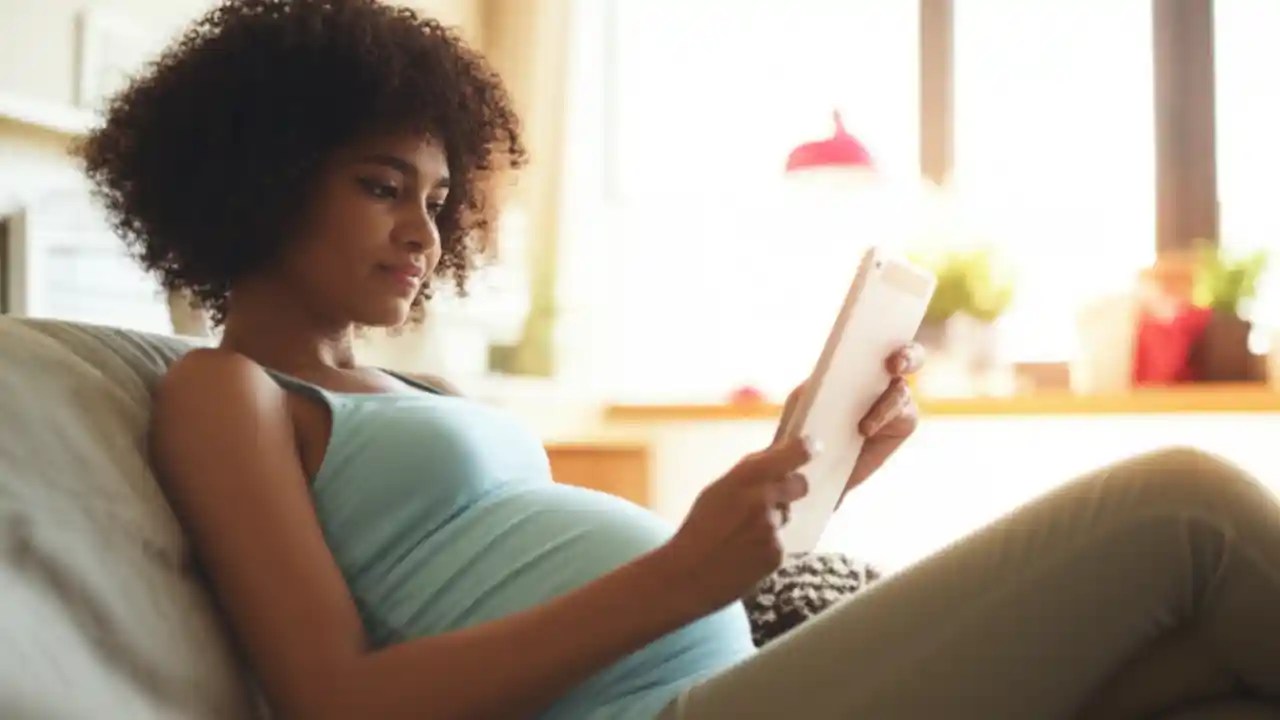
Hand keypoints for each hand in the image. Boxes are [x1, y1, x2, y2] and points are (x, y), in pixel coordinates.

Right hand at [661, 435, 815, 613]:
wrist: (687, 575)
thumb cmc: (698, 529)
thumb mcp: (717, 490)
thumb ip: (748, 475)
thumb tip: (776, 457)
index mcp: (746, 476)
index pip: (794, 453)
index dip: (806, 449)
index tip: (812, 447)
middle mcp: (764, 497)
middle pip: (800, 484)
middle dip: (791, 488)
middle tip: (774, 497)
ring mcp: (772, 527)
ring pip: (785, 516)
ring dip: (773, 522)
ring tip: (743, 536)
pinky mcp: (776, 553)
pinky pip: (780, 542)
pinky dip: (767, 547)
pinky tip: (746, 554)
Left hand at [775, 343, 923, 503]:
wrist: (813, 467)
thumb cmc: (806, 425)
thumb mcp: (805, 398)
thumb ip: (820, 380)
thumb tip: (834, 368)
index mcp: (860, 361)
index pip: (880, 335)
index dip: (886, 326)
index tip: (880, 328)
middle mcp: (884, 375)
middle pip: (910, 356)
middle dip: (908, 355)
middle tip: (895, 362)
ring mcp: (897, 399)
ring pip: (901, 390)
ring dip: (885, 401)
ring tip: (863, 421)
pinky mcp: (903, 424)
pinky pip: (902, 414)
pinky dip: (883, 419)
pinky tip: (864, 429)